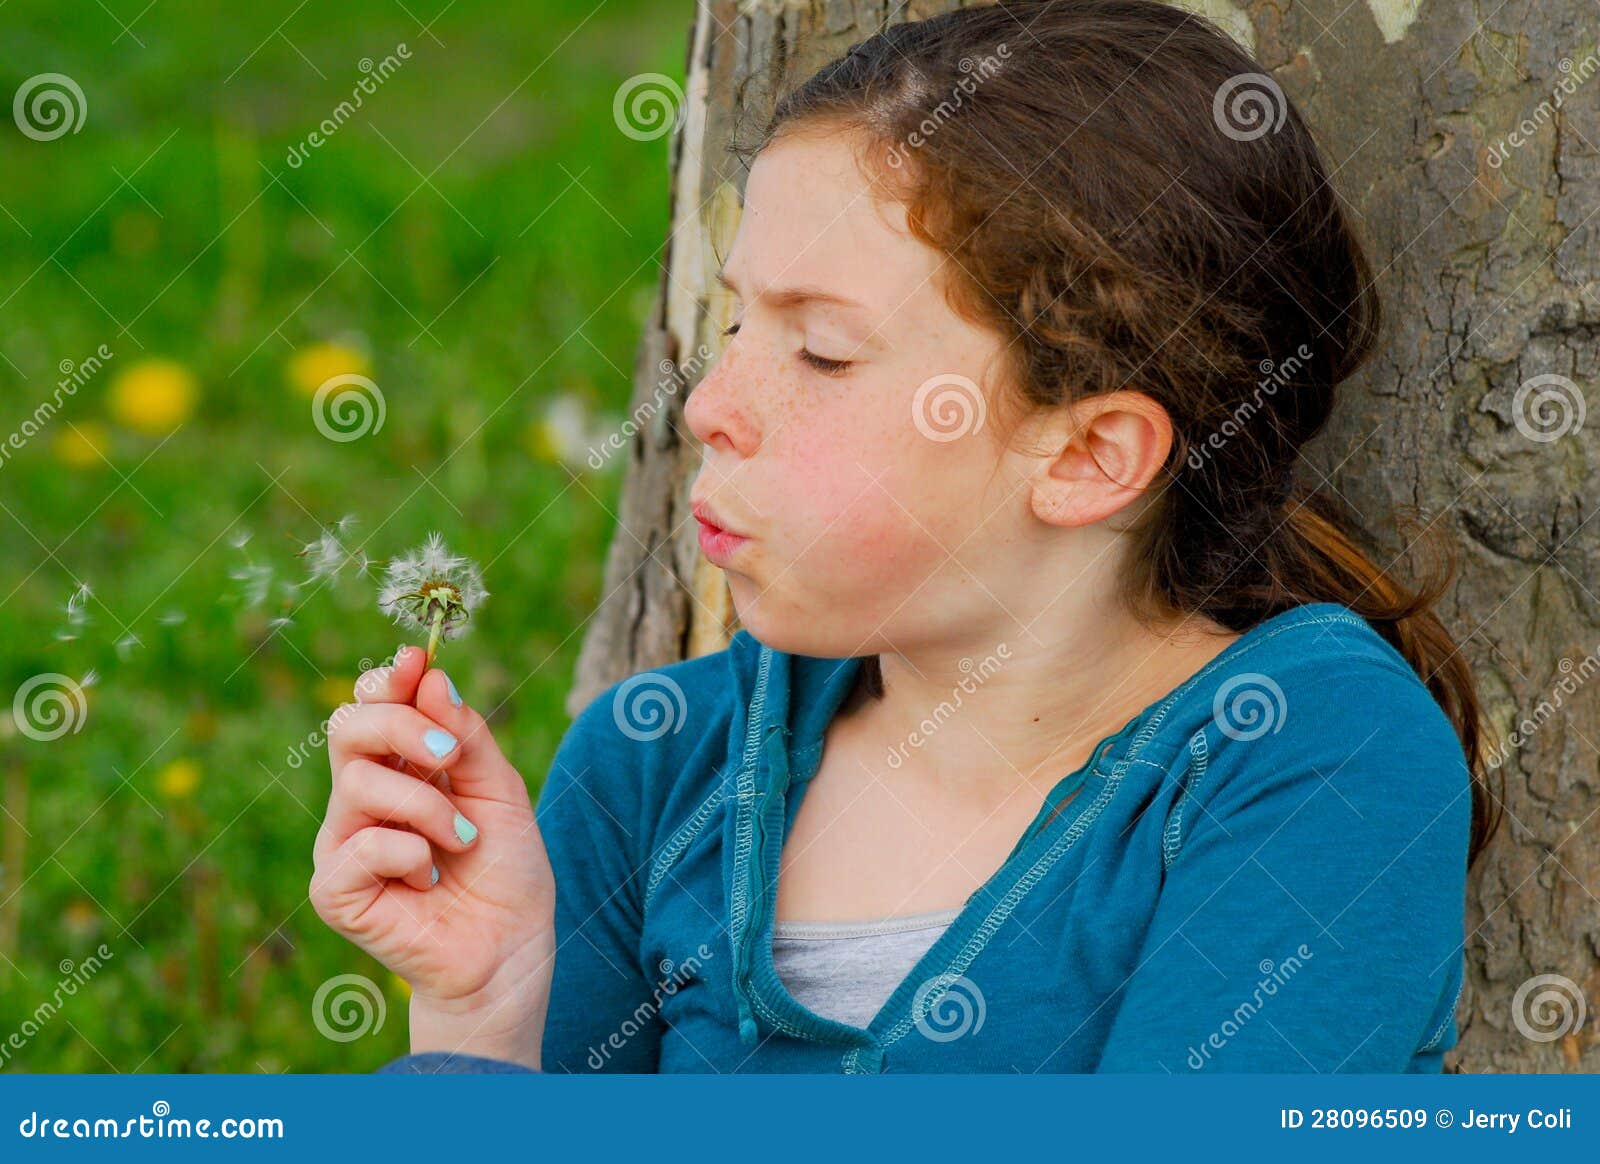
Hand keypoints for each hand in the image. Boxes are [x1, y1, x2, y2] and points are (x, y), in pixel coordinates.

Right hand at [310, 647, 554, 1067]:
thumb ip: (465, 736)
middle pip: (349, 726)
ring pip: (361, 783)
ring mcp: (342, 843)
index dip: (388, 678)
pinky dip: (412, 855)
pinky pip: (363, 845)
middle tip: (450, 758)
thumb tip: (430, 676)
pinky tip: (429, 882)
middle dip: (404, 728)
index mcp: (399, 767)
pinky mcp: (335, 890)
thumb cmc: (506, 872)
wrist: (510, 950)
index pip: (370, 704)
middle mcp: (362, 799)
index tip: (416, 662)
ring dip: (428, 808)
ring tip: (461, 842)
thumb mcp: (500, 790)